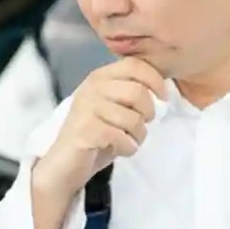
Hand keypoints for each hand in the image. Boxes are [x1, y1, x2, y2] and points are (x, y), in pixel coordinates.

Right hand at [33, 57, 166, 198]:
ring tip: (128, 140)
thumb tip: (162, 91)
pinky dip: (128, 148)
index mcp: (100, 77)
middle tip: (141, 125)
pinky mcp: (85, 130)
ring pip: (132, 118)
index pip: (135, 65)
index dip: (155, 80)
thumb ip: (131, 94)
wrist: (65, 163)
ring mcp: (87, 108)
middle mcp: (92, 87)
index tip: (163, 97)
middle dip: (148, 113)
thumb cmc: (96, 134)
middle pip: (138, 92)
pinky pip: (122, 137)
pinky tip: (119, 149)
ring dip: (138, 135)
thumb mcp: (114, 107)